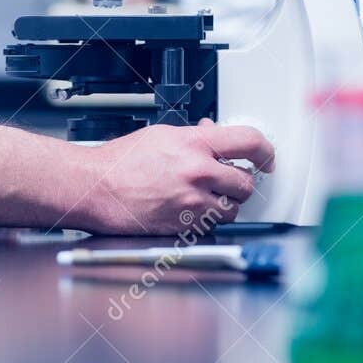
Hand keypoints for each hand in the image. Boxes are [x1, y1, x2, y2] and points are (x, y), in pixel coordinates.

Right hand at [76, 118, 273, 235]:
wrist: (96, 189)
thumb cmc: (120, 163)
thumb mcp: (160, 135)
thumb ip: (193, 137)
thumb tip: (214, 135)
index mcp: (194, 145)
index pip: (249, 142)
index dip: (266, 151)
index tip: (267, 157)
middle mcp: (197, 174)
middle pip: (246, 182)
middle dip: (239, 181)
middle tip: (228, 178)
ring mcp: (192, 203)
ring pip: (232, 208)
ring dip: (225, 203)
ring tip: (205, 195)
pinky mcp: (185, 227)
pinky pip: (212, 225)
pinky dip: (207, 220)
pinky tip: (191, 209)